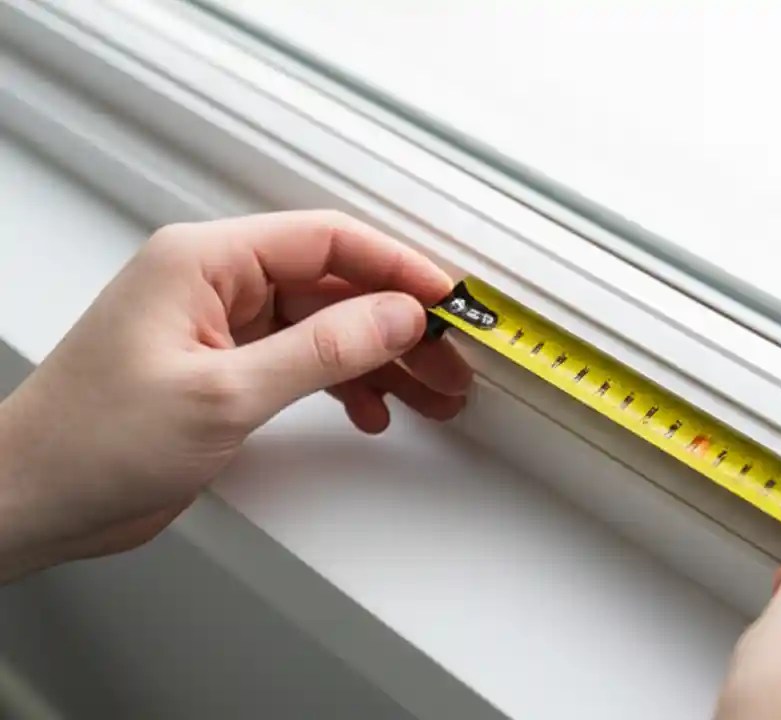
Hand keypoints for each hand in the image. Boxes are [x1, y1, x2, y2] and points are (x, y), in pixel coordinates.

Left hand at [0, 211, 470, 580]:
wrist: (30, 501)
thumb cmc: (90, 441)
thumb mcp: (224, 395)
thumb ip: (322, 351)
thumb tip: (395, 316)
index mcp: (204, 261)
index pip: (326, 240)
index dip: (396, 266)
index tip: (447, 297)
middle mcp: (214, 284)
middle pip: (334, 285)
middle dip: (398, 324)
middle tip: (449, 360)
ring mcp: (219, 328)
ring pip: (325, 327)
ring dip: (380, 360)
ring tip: (432, 393)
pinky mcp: (223, 372)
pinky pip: (303, 361)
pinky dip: (343, 385)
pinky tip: (371, 411)